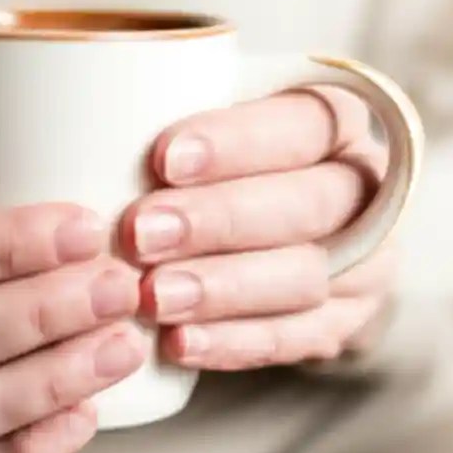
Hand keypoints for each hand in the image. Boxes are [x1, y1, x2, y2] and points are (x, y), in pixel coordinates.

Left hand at [124, 87, 396, 369]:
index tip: (163, 159)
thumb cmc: (218, 161)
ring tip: (153, 296)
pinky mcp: (344, 322)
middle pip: (308, 204)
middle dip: (219, 220)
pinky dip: (235, 342)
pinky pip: (296, 339)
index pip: (304, 124)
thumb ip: (171, 108)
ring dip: (223, 288)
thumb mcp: (209, 118)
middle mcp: (364, 188)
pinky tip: (179, 343)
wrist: (273, 229)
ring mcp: (364, 261)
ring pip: (305, 277)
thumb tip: (88, 116)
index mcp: (338, 121)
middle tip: (140, 233)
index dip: (238, 142)